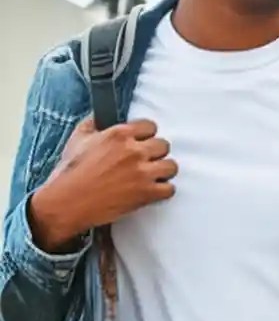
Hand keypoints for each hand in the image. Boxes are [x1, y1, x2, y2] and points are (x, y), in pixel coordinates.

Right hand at [28, 118, 177, 251]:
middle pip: (163, 145)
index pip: (150, 126)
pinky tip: (152, 191)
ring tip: (152, 175)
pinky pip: (169, 189)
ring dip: (163, 171)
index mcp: (119, 135)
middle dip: (154, 153)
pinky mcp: (145, 193)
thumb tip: (99, 116)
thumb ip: (92, 124)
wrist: (65, 204)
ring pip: (171, 166)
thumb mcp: (77, 140)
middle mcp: (134, 151)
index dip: (145, 135)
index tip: (141, 142)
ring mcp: (142, 173)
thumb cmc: (68, 174)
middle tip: (144, 161)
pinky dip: (163, 191)